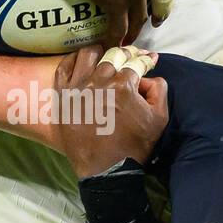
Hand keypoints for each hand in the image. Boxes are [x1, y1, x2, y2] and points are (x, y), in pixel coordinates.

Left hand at [53, 45, 168, 177]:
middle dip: (125, 54)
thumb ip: (159, 90)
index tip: (147, 60)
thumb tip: (149, 75)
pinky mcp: (63, 95)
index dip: (145, 59)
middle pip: (113, 55)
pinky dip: (74, 60)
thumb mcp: (159, 119)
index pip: (136, 62)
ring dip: (100, 53)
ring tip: (104, 57)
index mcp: (124, 86)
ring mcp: (78, 87)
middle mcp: (100, 82)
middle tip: (129, 58)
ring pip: (88, 55)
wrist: (106, 169)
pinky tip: (81, 62)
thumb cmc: (134, 146)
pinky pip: (64, 67)